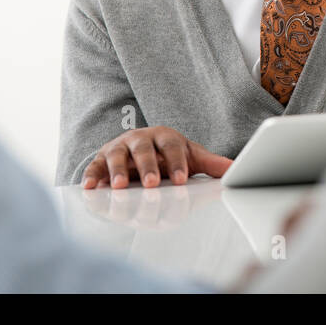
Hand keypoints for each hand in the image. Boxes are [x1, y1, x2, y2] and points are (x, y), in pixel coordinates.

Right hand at [81, 126, 232, 189]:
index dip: (177, 162)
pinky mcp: (101, 159)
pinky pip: (95, 166)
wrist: (140, 147)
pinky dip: (91, 175)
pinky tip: (90, 187)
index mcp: (164, 136)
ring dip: (116, 171)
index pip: (172, 147)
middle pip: (143, 149)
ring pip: (117, 155)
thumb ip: (210, 164)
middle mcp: (140, 139)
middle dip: (147, 166)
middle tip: (152, 184)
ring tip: (118, 187)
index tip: (182, 179)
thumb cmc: (167, 155)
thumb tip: (235, 169)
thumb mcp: (189, 157)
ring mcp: (119, 147)